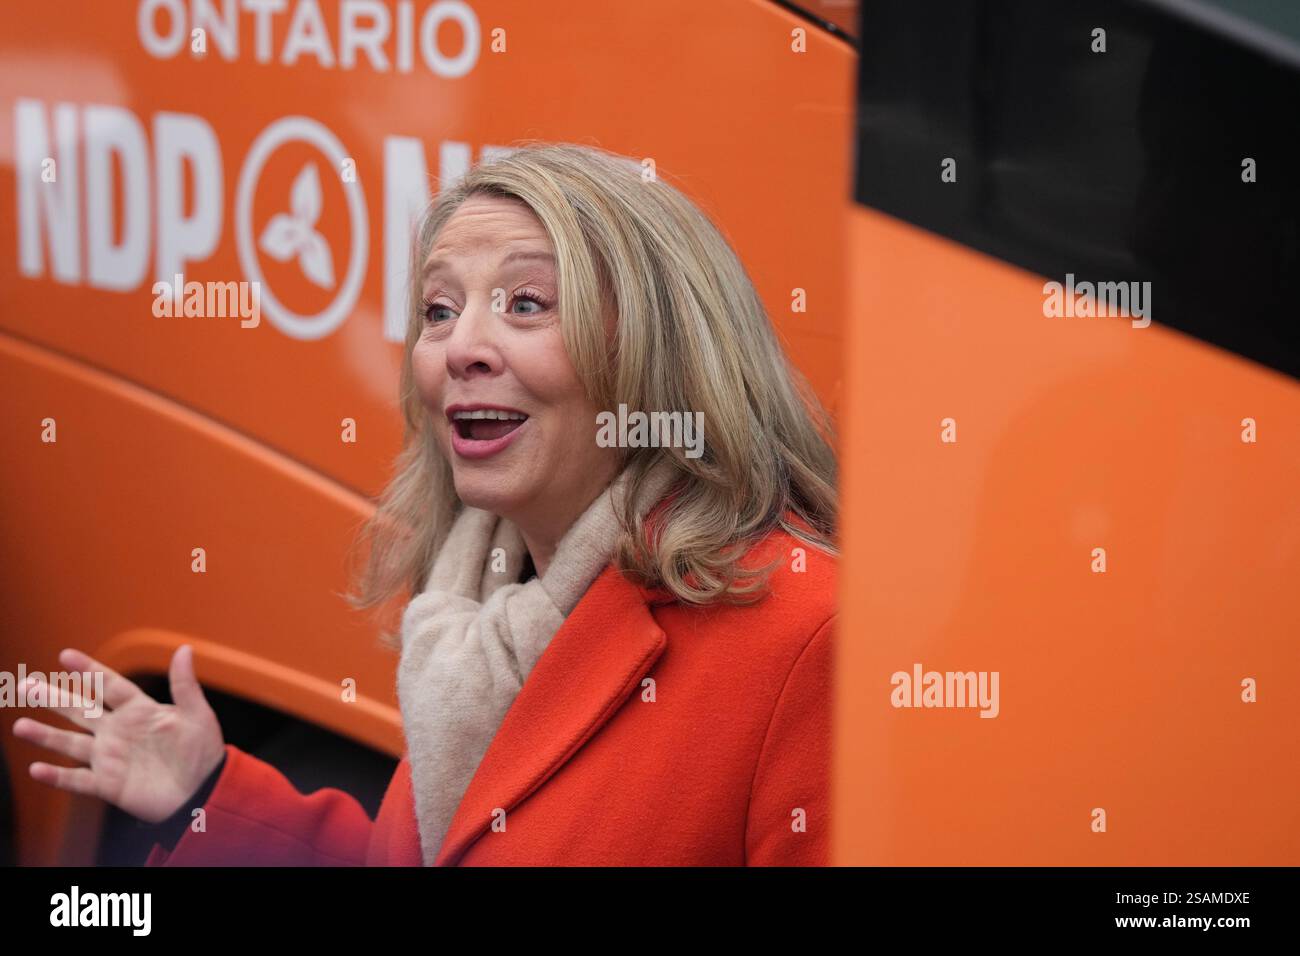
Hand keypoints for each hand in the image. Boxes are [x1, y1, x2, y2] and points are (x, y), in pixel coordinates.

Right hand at [12, 645, 225, 823]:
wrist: (204, 791)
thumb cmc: (203, 751)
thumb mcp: (198, 714)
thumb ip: (185, 684)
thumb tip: (185, 649)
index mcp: (140, 711)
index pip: (109, 686)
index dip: (89, 671)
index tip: (65, 656)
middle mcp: (119, 732)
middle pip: (81, 711)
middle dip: (55, 699)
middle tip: (26, 686)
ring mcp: (110, 758)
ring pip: (71, 744)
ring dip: (45, 736)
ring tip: (20, 726)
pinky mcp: (108, 785)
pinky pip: (77, 780)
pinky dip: (56, 776)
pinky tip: (37, 769)